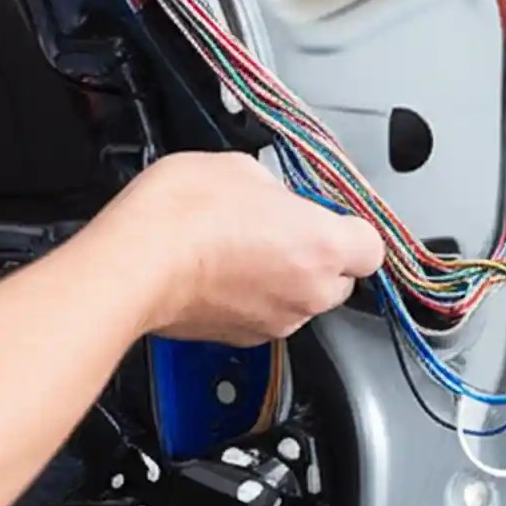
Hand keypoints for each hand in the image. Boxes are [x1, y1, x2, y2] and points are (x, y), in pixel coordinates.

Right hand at [73, 152, 385, 346]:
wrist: (133, 263)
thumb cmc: (183, 212)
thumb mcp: (243, 169)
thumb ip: (277, 190)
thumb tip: (275, 198)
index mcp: (323, 245)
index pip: (373, 246)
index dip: (352, 229)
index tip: (333, 216)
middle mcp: (310, 291)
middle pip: (342, 278)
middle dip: (321, 255)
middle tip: (284, 227)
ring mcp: (278, 320)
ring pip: (303, 299)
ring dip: (286, 277)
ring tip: (244, 245)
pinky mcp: (243, 337)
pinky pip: (267, 314)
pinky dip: (255, 297)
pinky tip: (224, 270)